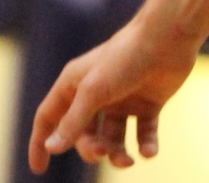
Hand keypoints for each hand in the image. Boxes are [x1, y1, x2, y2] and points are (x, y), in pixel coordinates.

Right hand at [28, 14, 199, 171]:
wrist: (169, 38)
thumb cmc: (126, 58)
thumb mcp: (94, 91)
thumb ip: (73, 121)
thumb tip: (51, 148)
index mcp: (74, 84)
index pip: (49, 117)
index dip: (41, 142)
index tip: (39, 169)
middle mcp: (97, 93)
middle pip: (84, 134)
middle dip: (90, 149)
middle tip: (102, 153)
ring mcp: (124, 99)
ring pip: (113, 137)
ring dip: (117, 154)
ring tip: (127, 162)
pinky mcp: (149, 103)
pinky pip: (143, 132)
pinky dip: (146, 145)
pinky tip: (149, 152)